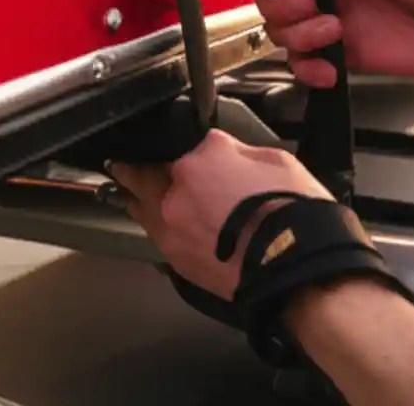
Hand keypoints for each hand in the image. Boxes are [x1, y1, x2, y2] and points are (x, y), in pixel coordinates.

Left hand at [109, 130, 331, 299]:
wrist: (294, 269)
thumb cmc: (292, 212)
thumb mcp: (274, 160)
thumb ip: (238, 153)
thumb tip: (223, 153)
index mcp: (199, 160)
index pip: (182, 144)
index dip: (187, 148)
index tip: (187, 151)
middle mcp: (175, 192)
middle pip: (141, 175)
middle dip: (131, 169)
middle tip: (119, 165)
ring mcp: (172, 228)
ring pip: (141, 208)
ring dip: (135, 199)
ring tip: (127, 193)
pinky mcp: (176, 259)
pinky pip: (156, 236)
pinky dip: (156, 227)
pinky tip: (158, 225)